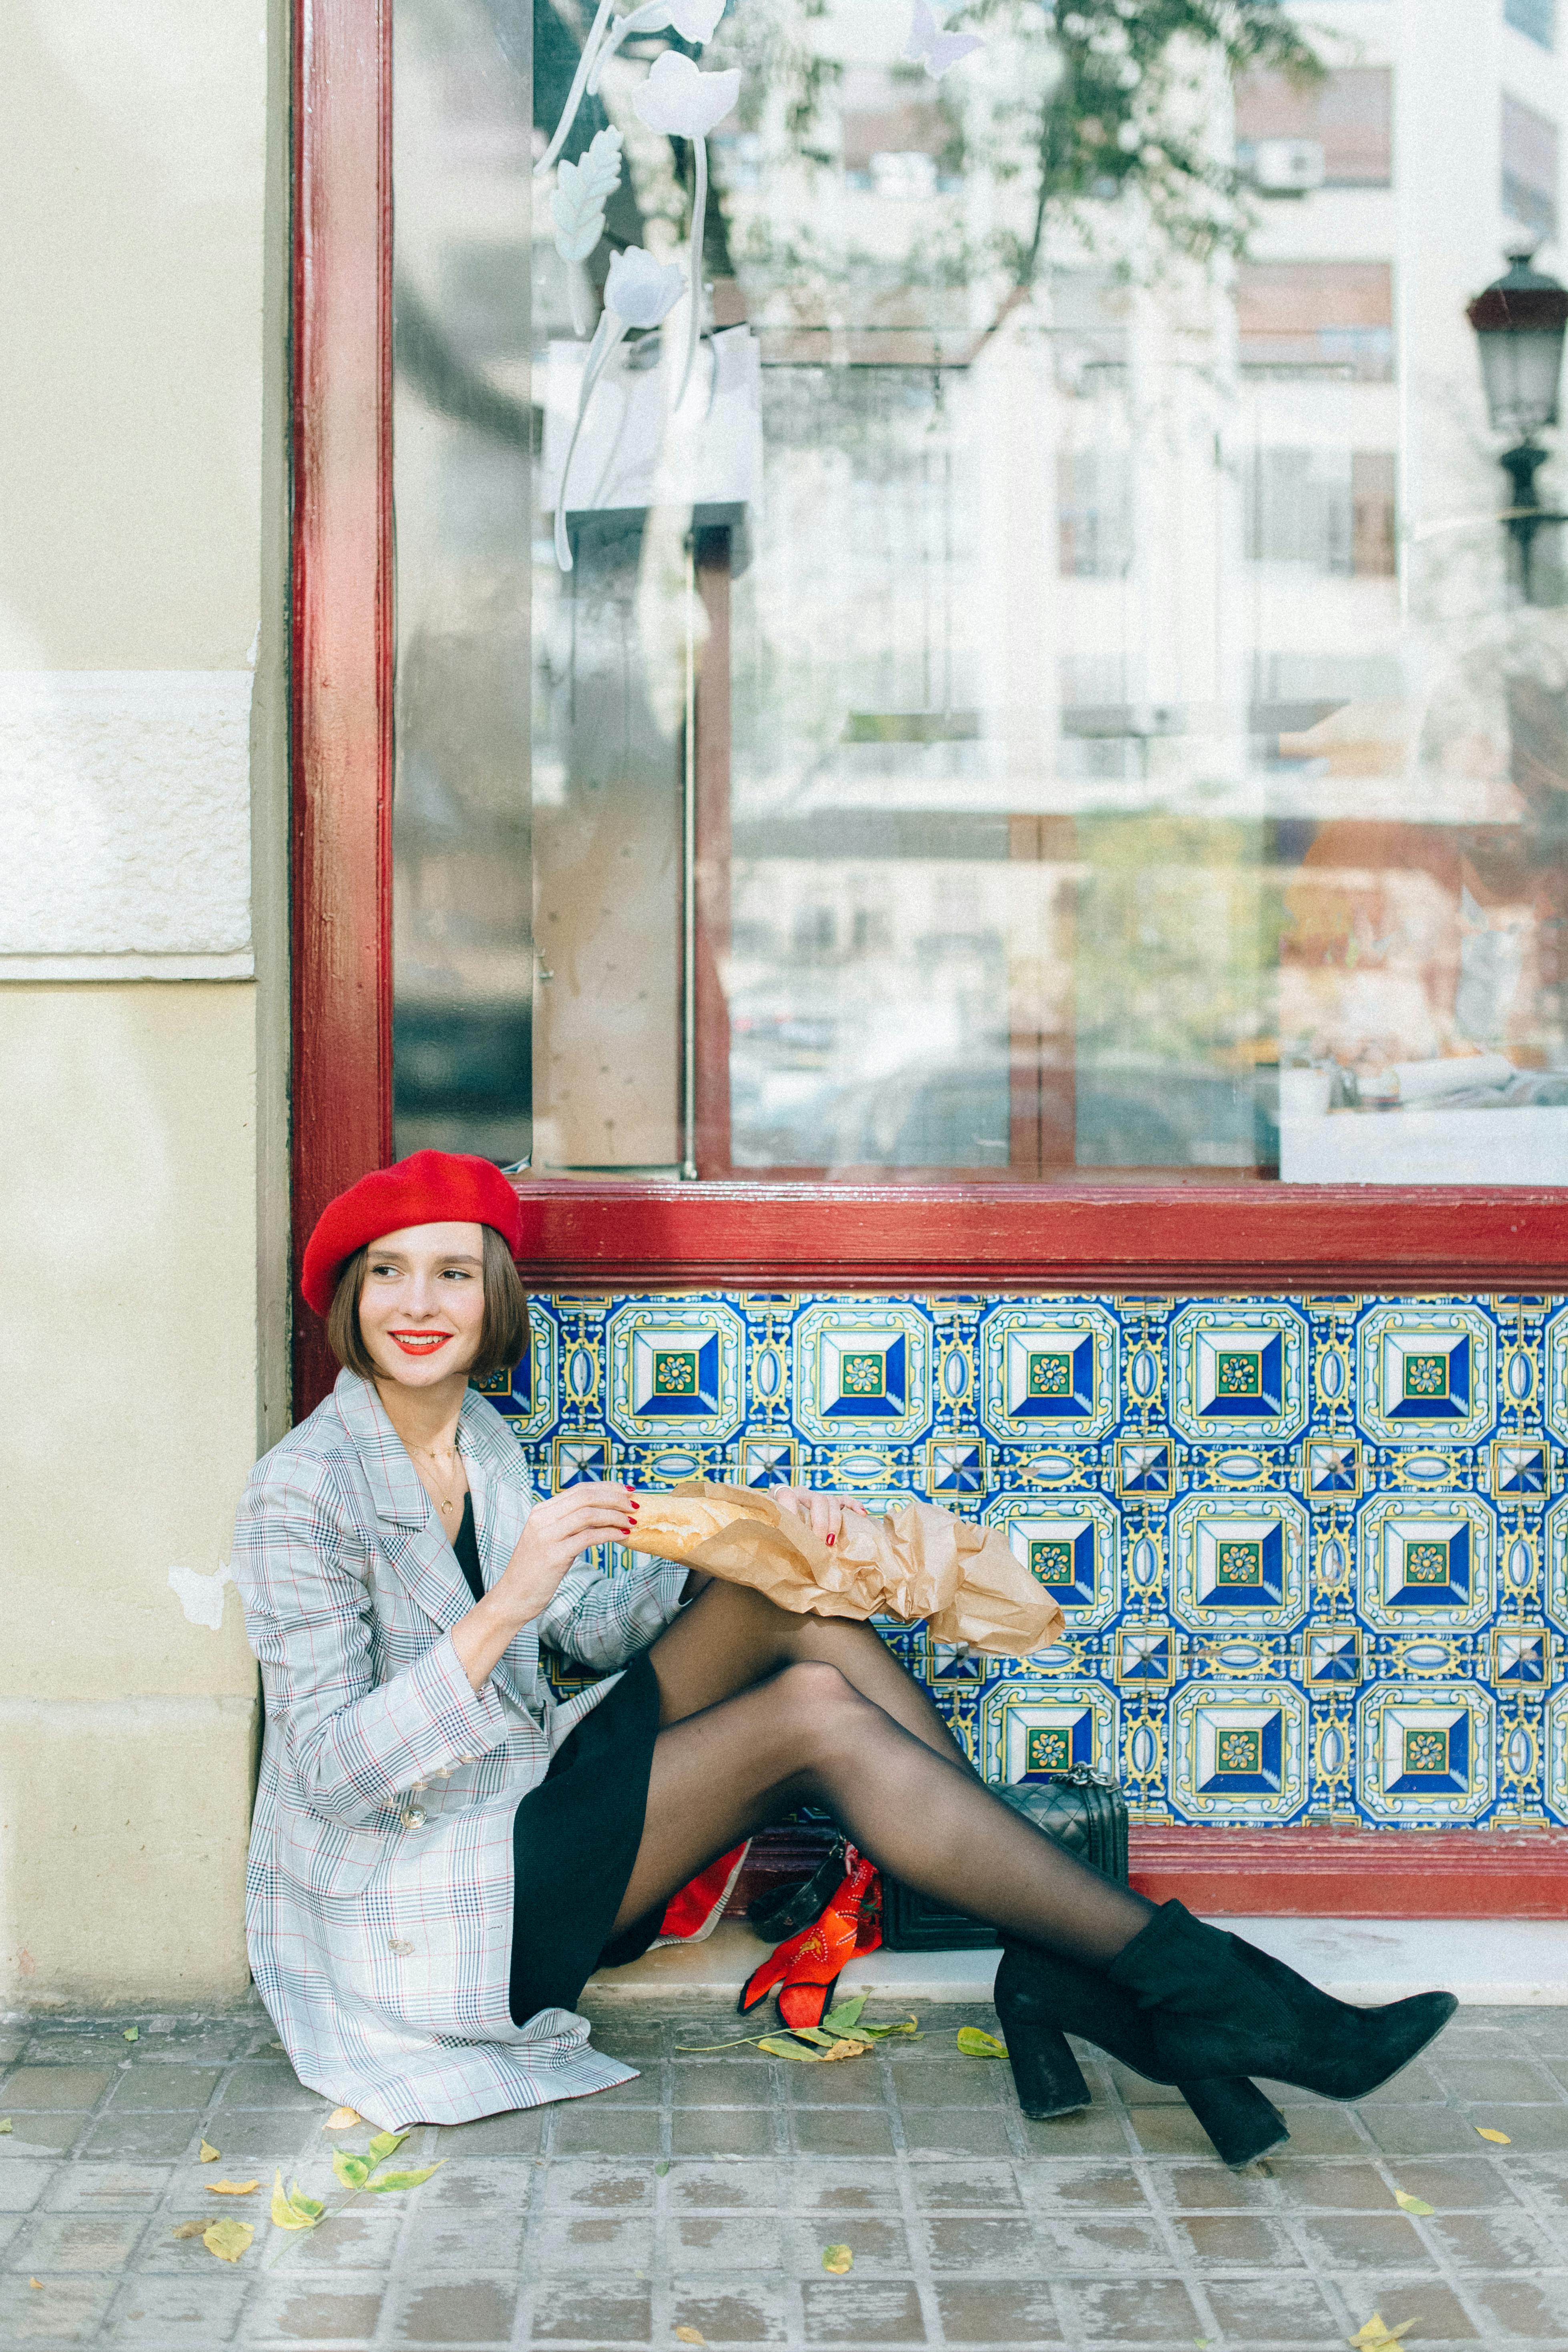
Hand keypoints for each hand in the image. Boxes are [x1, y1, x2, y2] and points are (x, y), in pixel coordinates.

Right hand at [494, 1482, 638, 1625]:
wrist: (513, 1597)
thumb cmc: (536, 1570)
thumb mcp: (551, 1540)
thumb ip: (571, 1525)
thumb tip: (603, 1514)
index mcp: (541, 1511)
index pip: (579, 1489)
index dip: (607, 1487)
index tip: (627, 1491)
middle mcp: (542, 1519)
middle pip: (586, 1497)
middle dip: (615, 1497)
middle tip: (635, 1504)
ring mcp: (546, 1536)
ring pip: (588, 1514)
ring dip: (615, 1515)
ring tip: (632, 1521)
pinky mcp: (553, 1556)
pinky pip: (588, 1537)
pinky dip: (609, 1534)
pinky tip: (622, 1536)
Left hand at [773, 1485, 867, 1547]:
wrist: (773, 1519)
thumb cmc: (771, 1528)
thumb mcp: (766, 1527)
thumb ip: (770, 1532)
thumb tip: (774, 1550)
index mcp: (781, 1495)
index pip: (787, 1494)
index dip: (790, 1509)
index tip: (791, 1528)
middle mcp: (801, 1492)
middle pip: (818, 1500)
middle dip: (820, 1522)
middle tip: (819, 1542)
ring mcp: (816, 1496)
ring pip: (831, 1501)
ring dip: (834, 1522)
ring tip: (831, 1541)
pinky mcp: (829, 1502)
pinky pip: (844, 1500)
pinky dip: (854, 1505)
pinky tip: (862, 1514)